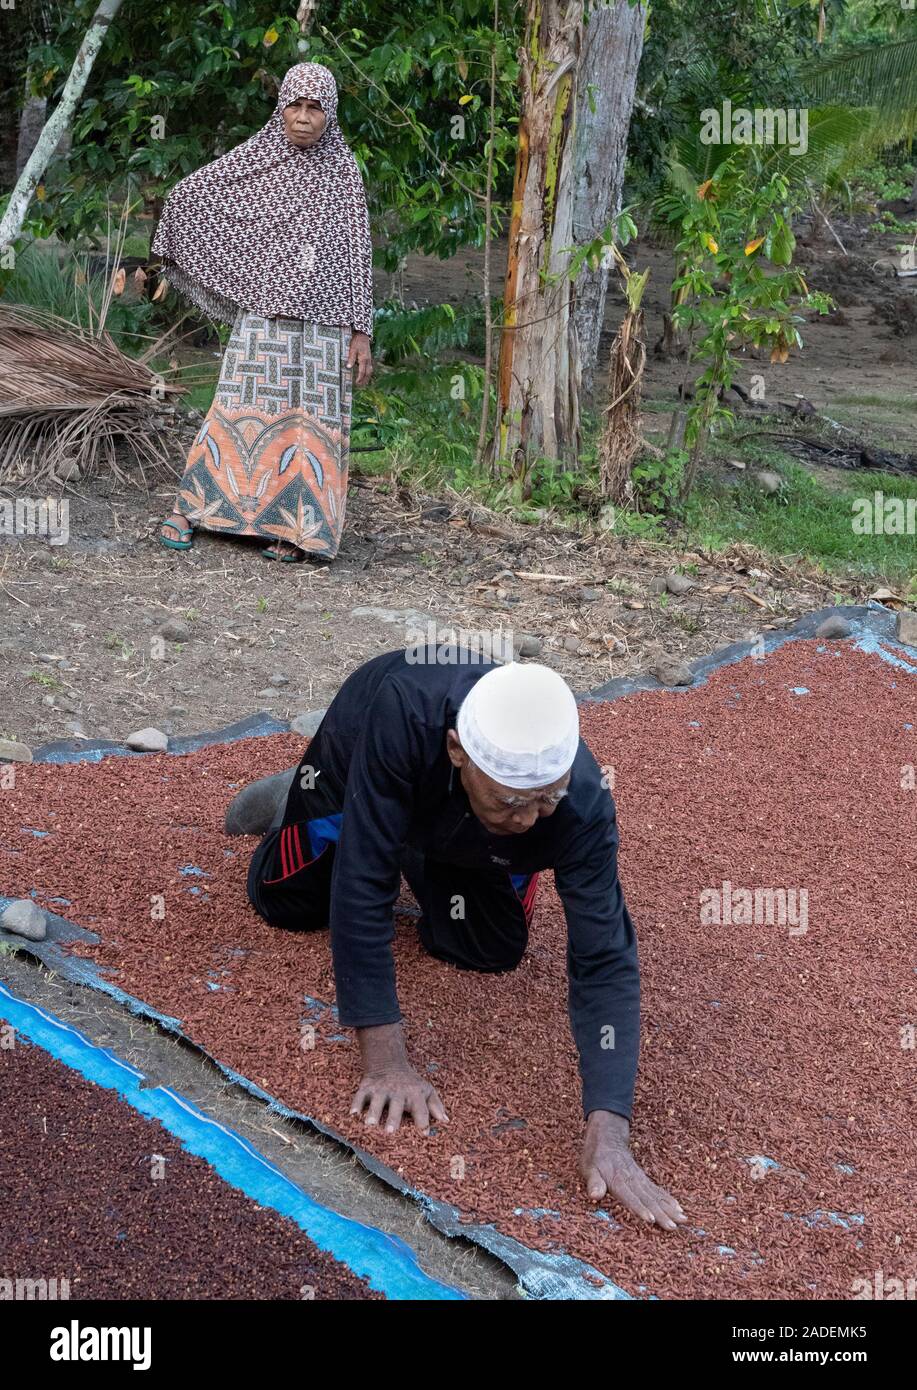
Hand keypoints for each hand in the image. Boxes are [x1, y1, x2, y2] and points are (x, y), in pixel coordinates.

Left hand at [346, 331, 372, 386]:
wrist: (362, 335)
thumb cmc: (356, 341)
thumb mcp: (352, 349)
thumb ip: (351, 358)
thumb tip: (348, 367)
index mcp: (364, 359)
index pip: (362, 372)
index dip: (359, 378)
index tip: (356, 383)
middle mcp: (368, 360)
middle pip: (368, 373)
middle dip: (364, 380)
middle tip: (359, 386)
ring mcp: (369, 359)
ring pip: (370, 371)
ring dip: (367, 378)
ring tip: (362, 383)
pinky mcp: (369, 358)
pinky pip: (369, 368)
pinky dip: (367, 373)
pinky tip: (364, 375)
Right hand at [352, 1021, 447, 1133]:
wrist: (389, 1063)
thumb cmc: (410, 1084)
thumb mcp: (426, 1090)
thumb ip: (436, 1106)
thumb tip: (446, 1122)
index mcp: (414, 1094)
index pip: (420, 1109)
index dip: (423, 1121)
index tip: (424, 1134)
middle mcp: (398, 1092)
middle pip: (396, 1106)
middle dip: (393, 1119)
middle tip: (390, 1132)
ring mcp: (381, 1089)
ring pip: (377, 1101)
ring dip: (373, 1113)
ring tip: (369, 1125)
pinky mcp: (367, 1087)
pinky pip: (360, 1096)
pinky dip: (356, 1104)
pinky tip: (352, 1115)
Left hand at [579, 1110, 686, 1230]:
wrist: (608, 1138)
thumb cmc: (596, 1157)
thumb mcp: (589, 1168)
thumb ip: (593, 1182)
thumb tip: (594, 1195)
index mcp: (618, 1180)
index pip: (630, 1197)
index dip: (640, 1209)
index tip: (651, 1219)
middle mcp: (632, 1180)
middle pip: (648, 1199)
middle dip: (661, 1213)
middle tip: (673, 1227)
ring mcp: (640, 1179)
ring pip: (656, 1196)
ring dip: (669, 1208)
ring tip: (683, 1219)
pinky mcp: (644, 1179)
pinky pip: (658, 1190)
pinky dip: (668, 1199)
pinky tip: (678, 1208)